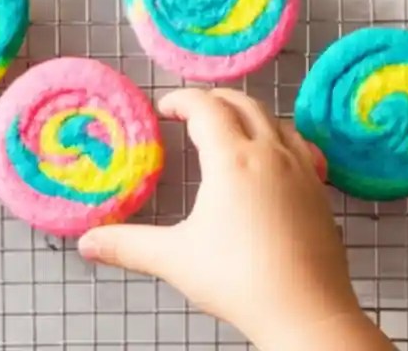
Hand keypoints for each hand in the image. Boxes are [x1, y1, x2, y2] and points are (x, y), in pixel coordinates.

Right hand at [78, 88, 391, 349]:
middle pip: (243, 103)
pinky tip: (277, 155)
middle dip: (215, 99)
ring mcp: (301, 169)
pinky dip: (281, 136)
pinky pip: (301, 145)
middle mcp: (270, 153)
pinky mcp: (320, 190)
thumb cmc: (239, 280)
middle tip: (192, 110)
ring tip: (231, 127)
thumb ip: (127, 246)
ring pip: (276, 120)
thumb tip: (87, 243)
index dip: (182, 100)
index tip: (165, 108)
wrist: (305, 309)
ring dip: (249, 113)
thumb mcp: (174, 259)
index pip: (206, 108)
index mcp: (232, 159)